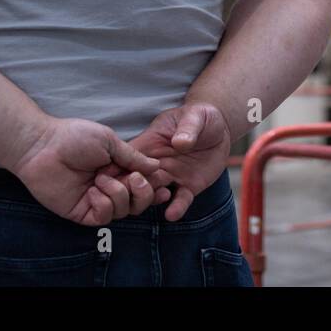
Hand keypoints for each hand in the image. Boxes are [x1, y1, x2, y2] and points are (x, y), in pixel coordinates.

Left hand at [10, 117, 160, 225]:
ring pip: (123, 211)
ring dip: (118, 195)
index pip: (143, 183)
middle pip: (138, 202)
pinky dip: (104, 205)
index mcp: (118, 168)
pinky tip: (93, 191)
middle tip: (133, 178)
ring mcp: (96, 200)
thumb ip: (133, 157)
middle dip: (142, 193)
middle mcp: (110, 186)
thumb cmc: (74, 137)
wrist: (43, 146)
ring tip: (101, 179)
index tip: (165, 186)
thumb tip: (156, 166)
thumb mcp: (109, 141)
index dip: (155, 187)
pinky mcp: (82, 212)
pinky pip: (103, 218)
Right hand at [125, 103, 232, 221]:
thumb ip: (187, 128)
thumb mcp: (194, 116)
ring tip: (155, 197)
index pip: (129, 158)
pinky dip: (176, 208)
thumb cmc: (199, 116)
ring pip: (153, 193)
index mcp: (150, 144)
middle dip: (131, 187)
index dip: (118, 168)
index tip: (110, 176)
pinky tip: (172, 214)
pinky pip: (181, 200)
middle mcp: (157, 164)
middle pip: (136, 180)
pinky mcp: (189, 186)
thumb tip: (180, 142)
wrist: (220, 128)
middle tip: (132, 190)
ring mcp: (172, 176)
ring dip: (150, 198)